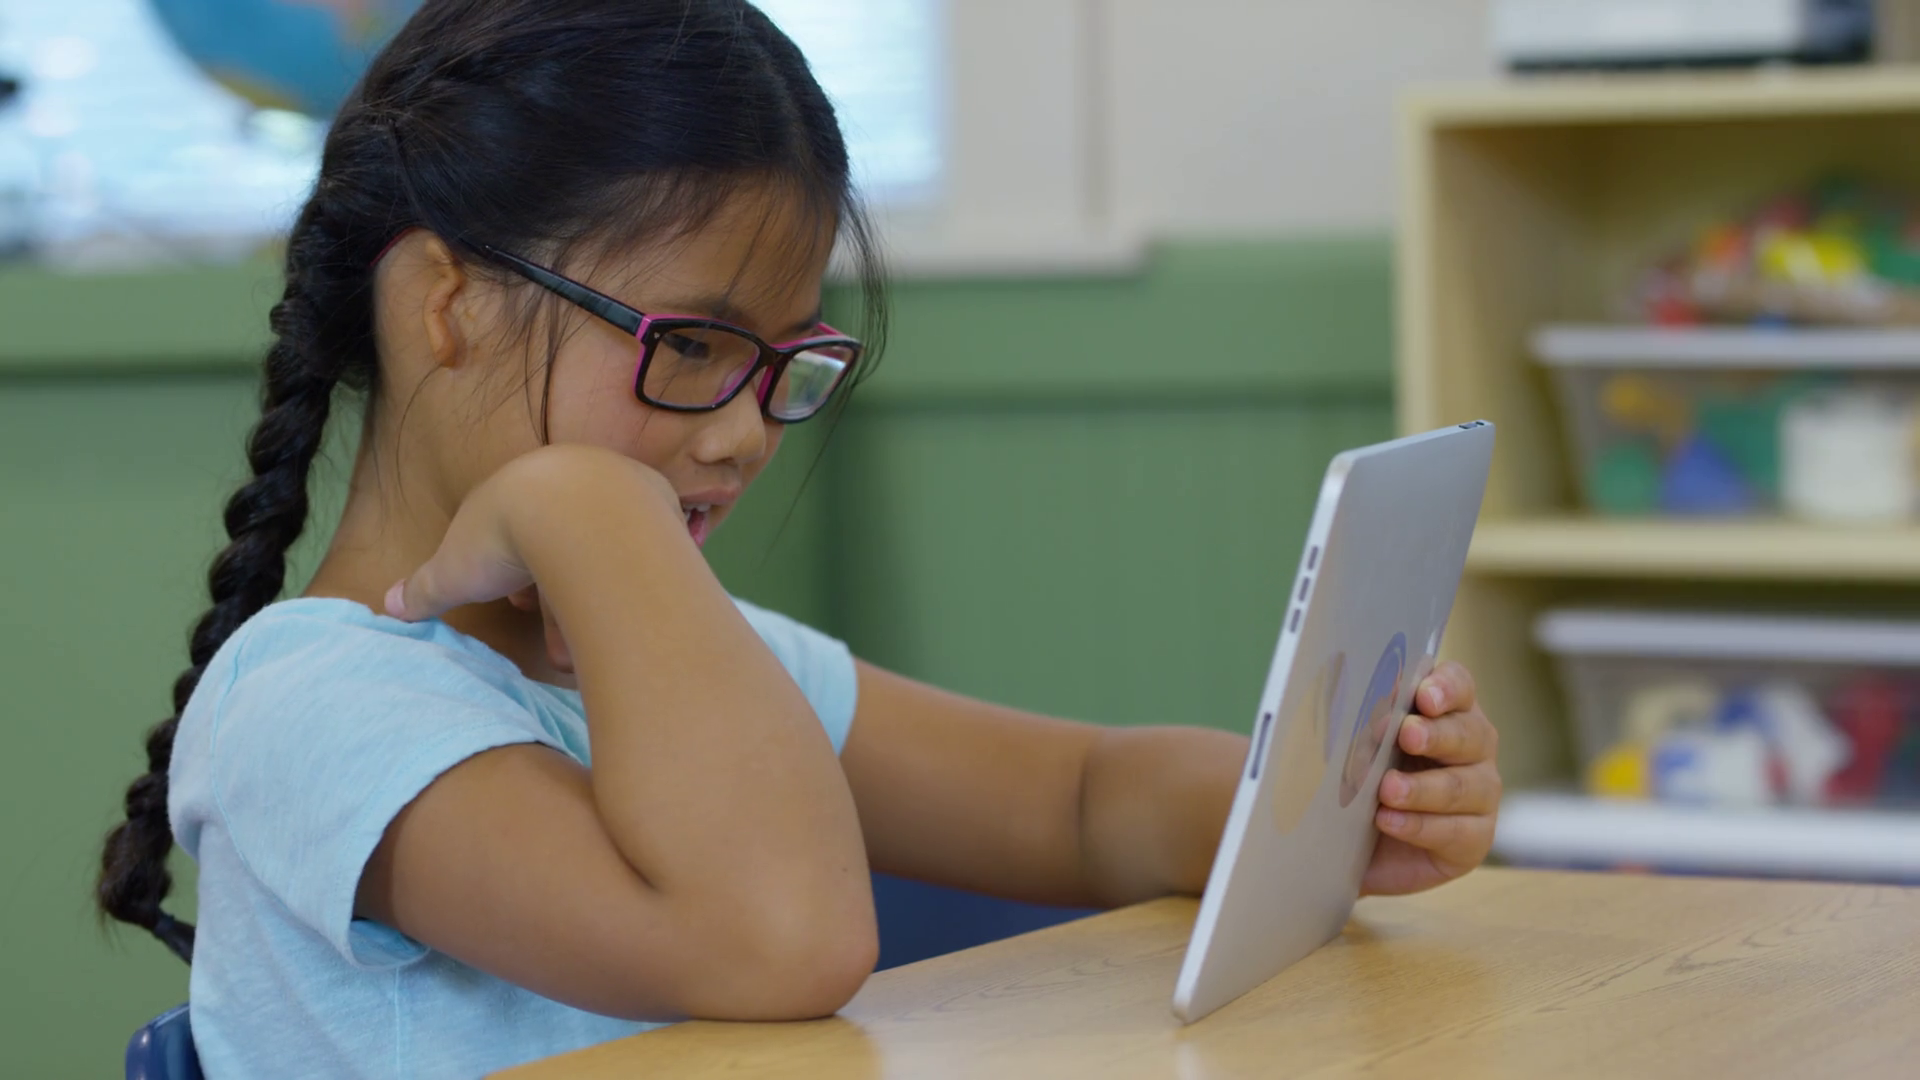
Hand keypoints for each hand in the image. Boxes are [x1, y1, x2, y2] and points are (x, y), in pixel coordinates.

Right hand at [384, 444, 681, 625]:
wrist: (578, 511)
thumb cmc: (505, 538)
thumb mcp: (453, 570)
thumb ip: (424, 587)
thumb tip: (388, 604)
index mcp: (524, 488)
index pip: (520, 532)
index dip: (515, 572)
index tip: (518, 602)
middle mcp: (574, 482)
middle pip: (567, 548)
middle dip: (557, 600)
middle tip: (556, 642)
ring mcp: (622, 494)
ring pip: (606, 556)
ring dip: (593, 606)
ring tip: (585, 654)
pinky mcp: (661, 512)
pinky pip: (643, 558)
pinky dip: (629, 593)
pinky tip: (623, 625)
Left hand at [1361, 662, 1500, 895]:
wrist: (1349, 848)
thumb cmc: (1357, 783)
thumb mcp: (1354, 749)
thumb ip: (1366, 723)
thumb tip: (1361, 698)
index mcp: (1445, 712)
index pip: (1458, 686)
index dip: (1445, 687)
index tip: (1423, 696)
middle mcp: (1473, 747)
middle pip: (1468, 733)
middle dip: (1435, 734)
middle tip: (1406, 735)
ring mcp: (1481, 793)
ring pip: (1462, 786)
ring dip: (1422, 787)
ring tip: (1388, 790)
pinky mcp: (1476, 837)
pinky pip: (1456, 831)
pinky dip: (1419, 826)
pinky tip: (1389, 821)